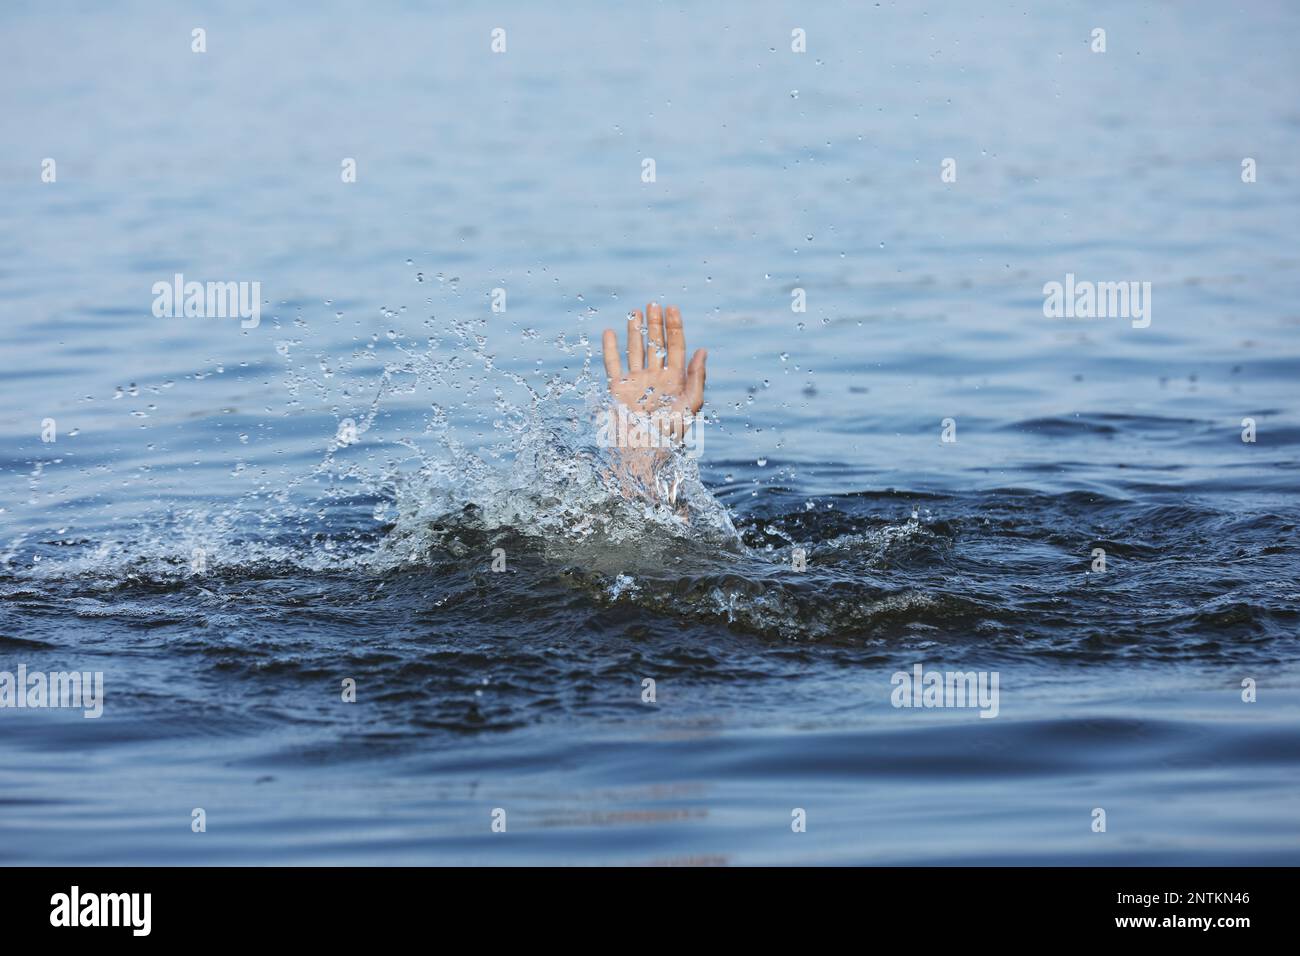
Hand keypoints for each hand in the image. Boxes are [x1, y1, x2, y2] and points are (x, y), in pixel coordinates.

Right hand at [601, 303, 706, 434]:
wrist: (644, 455)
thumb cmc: (671, 436)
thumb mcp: (690, 407)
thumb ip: (697, 379)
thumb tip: (702, 350)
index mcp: (676, 381)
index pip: (676, 348)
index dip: (675, 328)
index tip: (672, 308)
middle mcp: (656, 379)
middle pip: (656, 345)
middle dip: (656, 324)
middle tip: (653, 304)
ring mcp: (636, 383)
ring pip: (635, 350)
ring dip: (635, 331)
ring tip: (635, 312)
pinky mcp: (617, 390)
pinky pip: (612, 365)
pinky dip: (610, 349)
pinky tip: (609, 332)